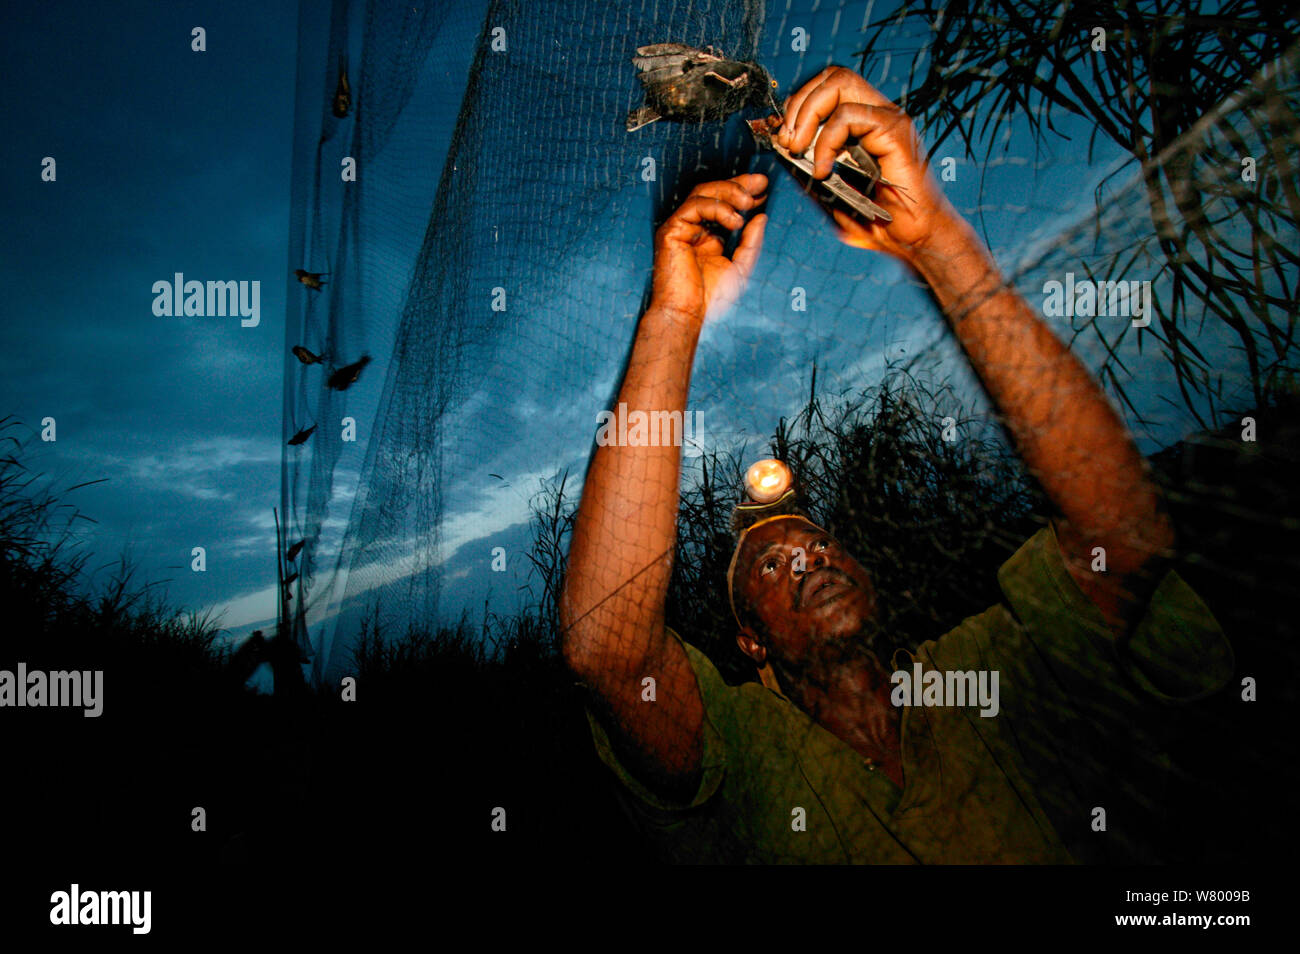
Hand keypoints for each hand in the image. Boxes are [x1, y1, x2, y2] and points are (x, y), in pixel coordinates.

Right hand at [650, 174, 767, 322]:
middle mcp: (694, 228)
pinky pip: (694, 206)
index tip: (765, 190)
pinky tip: (734, 220)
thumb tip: (762, 216)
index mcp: (709, 236)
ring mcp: (681, 228)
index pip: (725, 204)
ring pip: (703, 192)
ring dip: (729, 192)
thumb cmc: (710, 299)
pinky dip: (717, 207)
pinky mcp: (672, 230)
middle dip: (738, 184)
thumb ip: (751, 242)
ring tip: (748, 202)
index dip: (744, 193)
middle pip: (713, 192)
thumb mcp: (741, 268)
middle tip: (760, 183)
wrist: (687, 315)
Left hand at [777, 67, 958, 264]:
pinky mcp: (894, 131)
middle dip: (798, 104)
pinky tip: (822, 169)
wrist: (915, 238)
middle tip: (787, 140)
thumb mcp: (832, 190)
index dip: (798, 104)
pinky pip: (849, 116)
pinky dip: (826, 140)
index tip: (783, 137)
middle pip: (832, 76)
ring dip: (807, 115)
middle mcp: (878, 113)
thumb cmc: (879, 219)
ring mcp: (888, 119)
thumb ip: (810, 165)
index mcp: (865, 122)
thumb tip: (782, 145)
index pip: (828, 87)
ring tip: (798, 149)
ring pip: (839, 84)